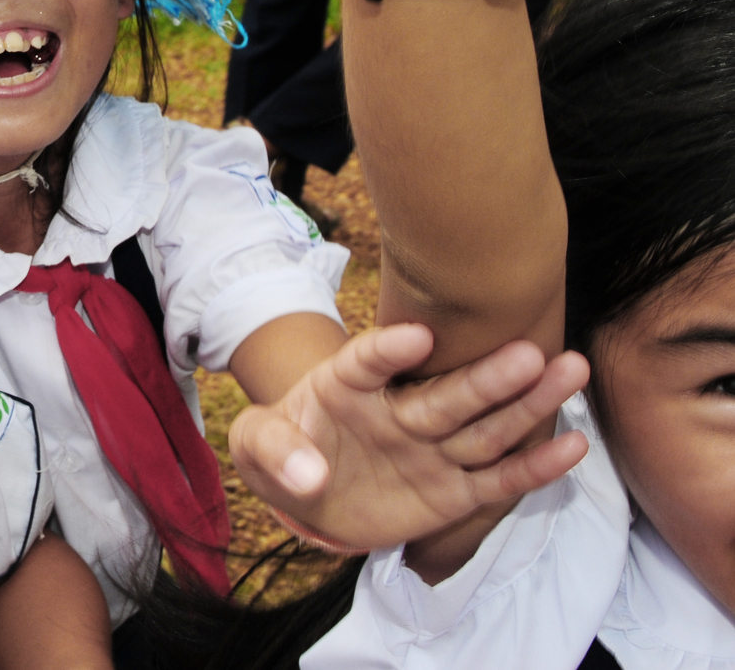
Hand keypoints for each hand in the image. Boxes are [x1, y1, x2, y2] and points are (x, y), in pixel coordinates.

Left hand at [228, 324, 590, 551]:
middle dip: (488, 374)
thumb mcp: (255, 447)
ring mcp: (429, 449)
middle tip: (531, 349)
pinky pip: (495, 479)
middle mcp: (398, 411)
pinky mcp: (450, 491)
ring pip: (484, 427)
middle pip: (446, 393)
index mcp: (345, 386)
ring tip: (570, 370)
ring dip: (527, 404)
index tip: (418, 336)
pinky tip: (573, 445)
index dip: (390, 348)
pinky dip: (533, 467)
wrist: (305, 492)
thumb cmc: (279, 453)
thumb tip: (310, 477)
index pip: (368, 362)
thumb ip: (275, 452)